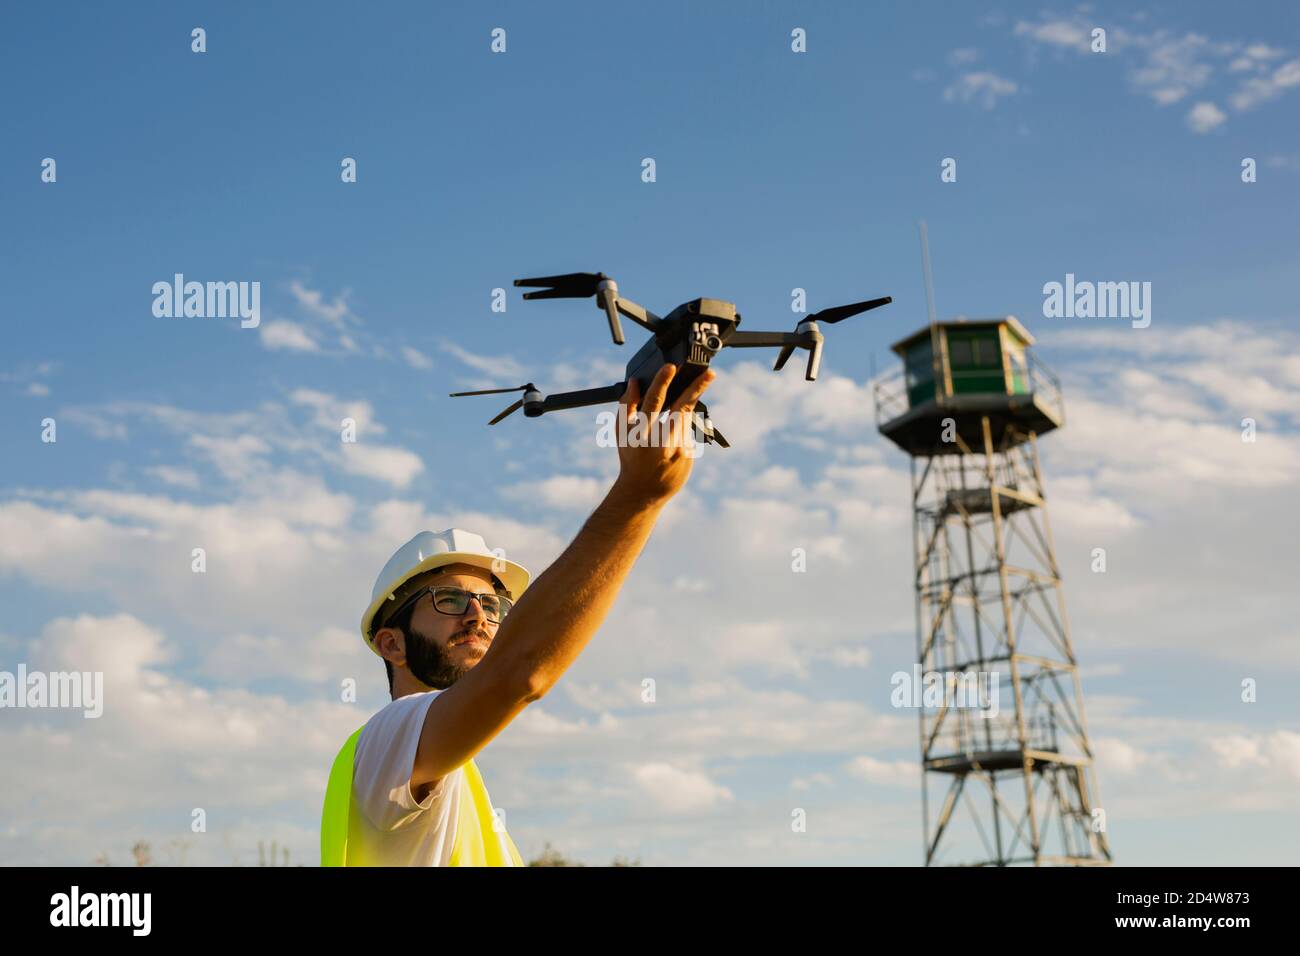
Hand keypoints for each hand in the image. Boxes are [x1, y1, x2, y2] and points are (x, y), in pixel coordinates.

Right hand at [612, 364, 715, 504]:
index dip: (662, 383)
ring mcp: (678, 449)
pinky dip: (681, 424)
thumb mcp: (621, 433)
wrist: (644, 490)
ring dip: (687, 403)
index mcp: (641, 434)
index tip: (671, 367)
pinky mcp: (689, 455)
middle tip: (710, 373)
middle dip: (697, 388)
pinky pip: (687, 430)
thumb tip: (635, 382)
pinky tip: (673, 434)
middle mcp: (661, 441)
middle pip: (682, 407)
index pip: (653, 403)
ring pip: (686, 417)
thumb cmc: (631, 456)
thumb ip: (626, 406)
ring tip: (694, 390)